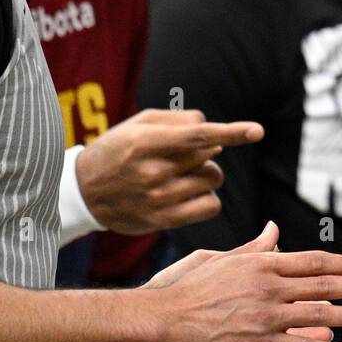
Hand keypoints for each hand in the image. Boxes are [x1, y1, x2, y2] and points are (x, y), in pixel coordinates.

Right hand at [76, 109, 263, 234]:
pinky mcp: (164, 220)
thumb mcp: (139, 124)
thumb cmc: (117, 150)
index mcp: (146, 142)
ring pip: (212, 180)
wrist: (84, 192)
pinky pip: (210, 206)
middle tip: (181, 154)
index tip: (258, 131)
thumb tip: (213, 131)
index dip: (231, 132)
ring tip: (181, 173)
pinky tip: (190, 192)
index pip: (198, 136)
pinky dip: (208, 196)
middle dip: (205, 151)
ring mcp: (159, 199)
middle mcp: (154, 172)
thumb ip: (178, 121)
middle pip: (209, 156)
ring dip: (206, 173)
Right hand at [142, 222, 332, 341]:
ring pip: (319, 318)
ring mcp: (265, 321)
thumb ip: (252, 248)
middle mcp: (268, 290)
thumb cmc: (180, 286)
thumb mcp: (217, 258)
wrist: (155, 320)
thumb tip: (275, 231)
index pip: (315, 261)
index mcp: (260, 264)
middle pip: (326, 286)